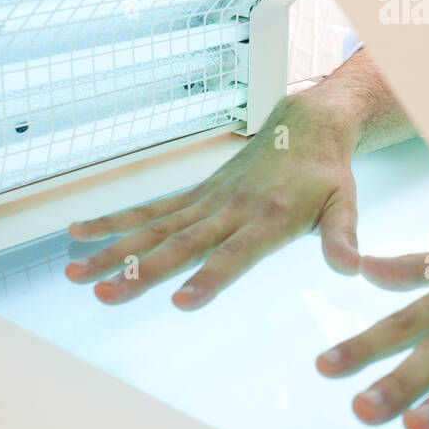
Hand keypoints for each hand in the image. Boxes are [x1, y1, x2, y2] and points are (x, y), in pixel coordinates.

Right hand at [64, 88, 361, 307]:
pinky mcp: (195, 196)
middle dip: (141, 271)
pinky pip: (150, 211)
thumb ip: (342, 237)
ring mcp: (208, 201)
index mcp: (270, 218)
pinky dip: (114, 221)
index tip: (180, 301)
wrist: (305, 126)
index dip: (210, 277)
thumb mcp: (345, 204)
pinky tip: (78, 234)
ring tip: (75, 273)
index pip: (236, 253)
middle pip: (181, 244)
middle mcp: (231, 209)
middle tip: (106, 294)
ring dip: (113, 250)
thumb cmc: (326, 175)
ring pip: (154, 229)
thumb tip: (353, 267)